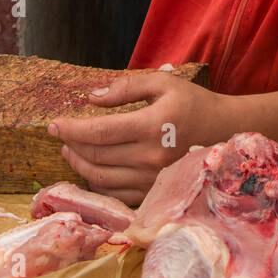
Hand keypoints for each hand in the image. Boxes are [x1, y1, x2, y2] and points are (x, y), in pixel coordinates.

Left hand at [49, 70, 226, 205]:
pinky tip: (93, 170)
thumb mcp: (163, 83)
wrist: (224, 131)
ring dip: (80, 165)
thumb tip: (92, 97)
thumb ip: (126, 87)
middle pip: (95, 156)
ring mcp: (152, 178)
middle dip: (72, 145)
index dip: (70, 129)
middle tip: (63, 136)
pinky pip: (115, 194)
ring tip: (73, 151)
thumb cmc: (193, 104)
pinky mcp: (154, 190)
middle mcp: (150, 156)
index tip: (53, 124)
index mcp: (151, 126)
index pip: (98, 132)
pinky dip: (97, 183)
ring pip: (101, 178)